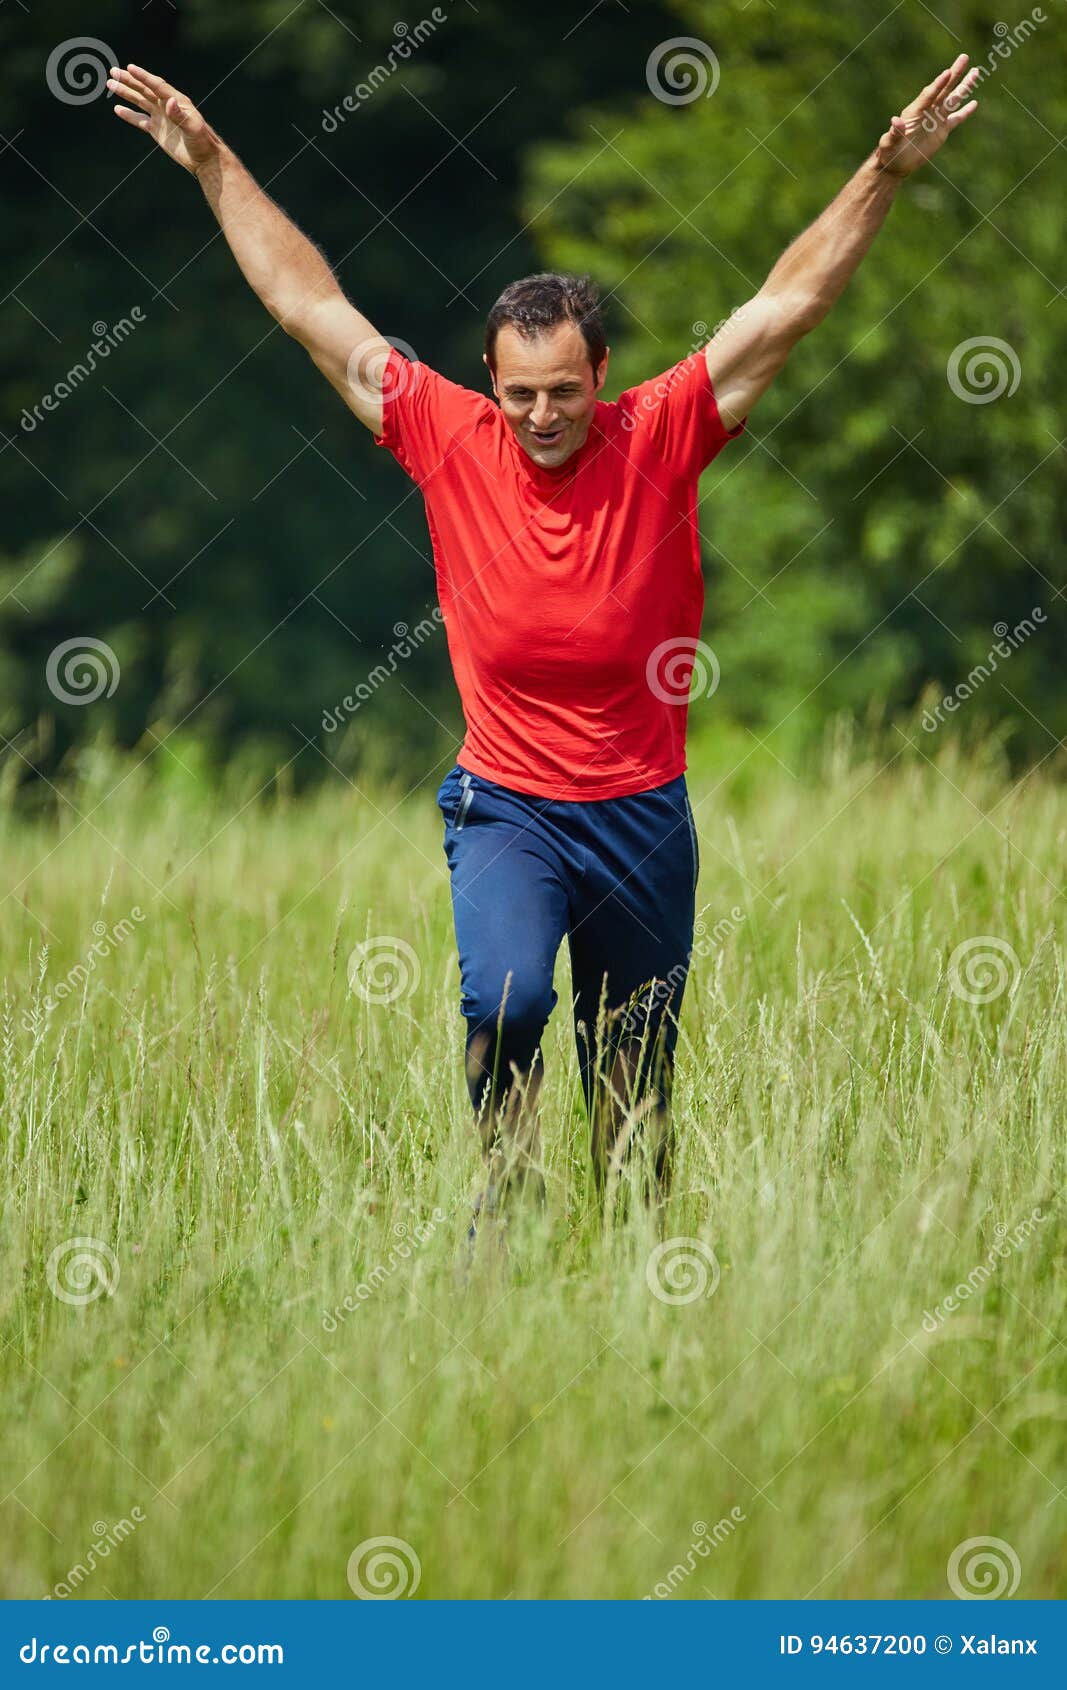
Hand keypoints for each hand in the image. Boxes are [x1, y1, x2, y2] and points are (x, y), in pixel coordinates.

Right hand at [107, 64, 218, 175]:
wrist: (204, 159)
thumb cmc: (203, 142)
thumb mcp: (193, 128)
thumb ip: (180, 115)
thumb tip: (170, 101)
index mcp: (177, 101)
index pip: (157, 85)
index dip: (143, 77)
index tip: (129, 68)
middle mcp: (167, 105)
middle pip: (145, 89)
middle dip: (129, 80)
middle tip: (113, 71)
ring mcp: (161, 117)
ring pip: (140, 101)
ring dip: (126, 93)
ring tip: (111, 84)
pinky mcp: (157, 130)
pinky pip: (140, 120)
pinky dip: (129, 115)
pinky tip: (118, 109)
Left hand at [876, 52, 980, 177]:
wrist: (896, 163)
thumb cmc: (889, 152)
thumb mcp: (889, 143)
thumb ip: (894, 132)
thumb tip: (895, 121)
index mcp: (915, 111)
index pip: (929, 94)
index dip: (938, 84)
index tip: (947, 72)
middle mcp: (927, 111)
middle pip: (944, 90)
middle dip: (954, 74)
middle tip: (964, 57)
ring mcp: (936, 119)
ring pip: (953, 100)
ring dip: (964, 87)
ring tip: (975, 72)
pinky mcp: (942, 131)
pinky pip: (956, 119)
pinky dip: (965, 112)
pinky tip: (974, 103)